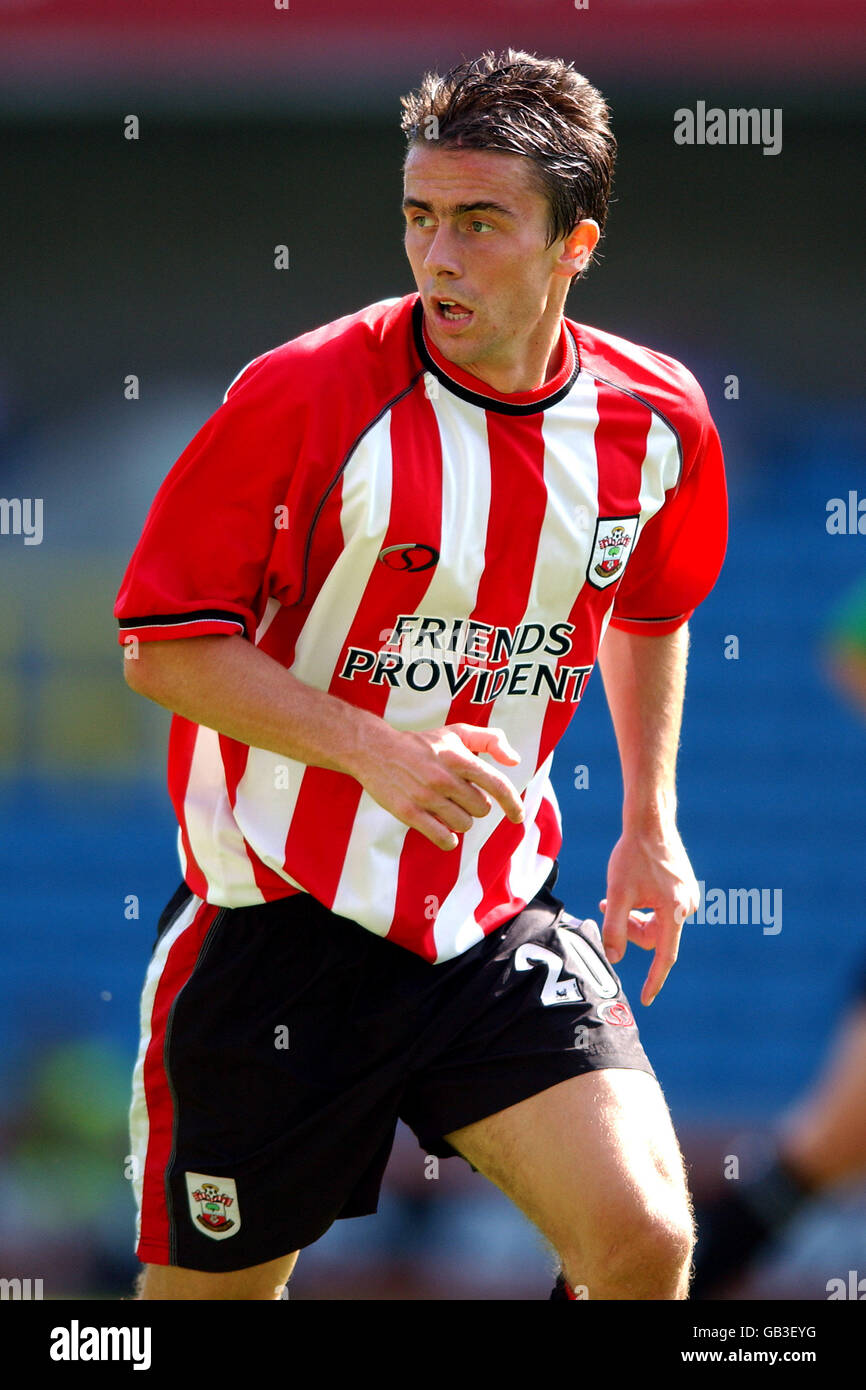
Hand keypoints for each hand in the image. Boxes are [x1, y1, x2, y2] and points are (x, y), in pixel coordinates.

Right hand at [353, 721, 523, 850]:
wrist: (374, 750)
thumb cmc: (421, 743)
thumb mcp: (456, 733)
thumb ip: (490, 740)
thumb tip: (515, 760)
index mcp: (458, 757)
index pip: (497, 784)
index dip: (513, 803)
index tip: (518, 816)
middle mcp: (444, 777)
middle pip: (481, 809)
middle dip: (475, 806)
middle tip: (458, 796)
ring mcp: (425, 796)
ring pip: (464, 824)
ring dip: (460, 820)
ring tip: (445, 807)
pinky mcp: (409, 812)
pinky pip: (443, 838)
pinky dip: (448, 839)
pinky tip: (443, 831)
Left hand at [599, 822, 698, 1006]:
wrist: (649, 822)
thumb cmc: (632, 855)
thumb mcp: (617, 893)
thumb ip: (614, 928)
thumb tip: (615, 959)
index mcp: (675, 910)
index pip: (664, 955)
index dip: (654, 979)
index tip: (646, 999)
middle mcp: (687, 906)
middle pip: (655, 937)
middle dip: (631, 929)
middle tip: (607, 906)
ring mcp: (688, 897)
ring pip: (657, 923)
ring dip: (635, 916)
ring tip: (614, 895)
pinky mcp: (684, 889)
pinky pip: (662, 910)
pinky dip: (644, 906)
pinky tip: (632, 888)